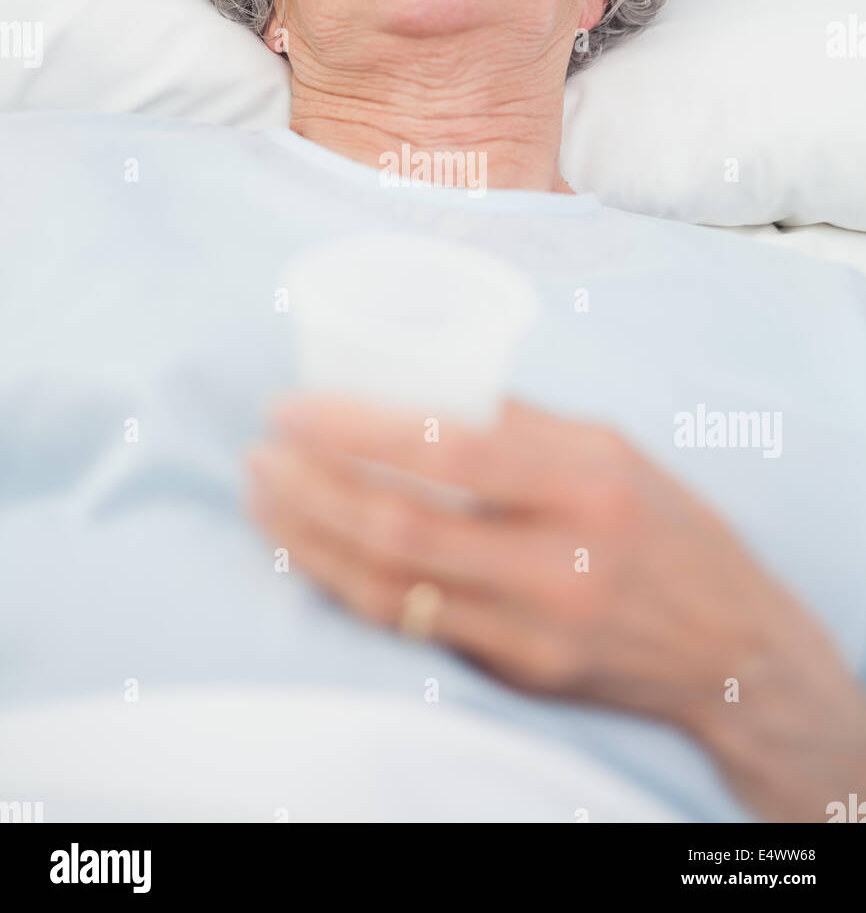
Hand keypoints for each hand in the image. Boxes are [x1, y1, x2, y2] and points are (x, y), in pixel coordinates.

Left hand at [244, 396, 865, 819]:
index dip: (351, 427)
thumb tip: (415, 387)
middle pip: (402, 526)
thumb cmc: (666, 523)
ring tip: (262, 504)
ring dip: (310, 545)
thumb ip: (519, 425)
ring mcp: (539, 629)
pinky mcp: (522, 675)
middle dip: (309, 490)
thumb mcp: (611, 448)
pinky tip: (311, 559)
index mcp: (587, 479)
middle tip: (258, 458)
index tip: (288, 409)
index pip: (446, 446)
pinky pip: (414, 632)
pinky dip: (350, 591)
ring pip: (392, 591)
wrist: (733, 646)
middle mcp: (563, 558)